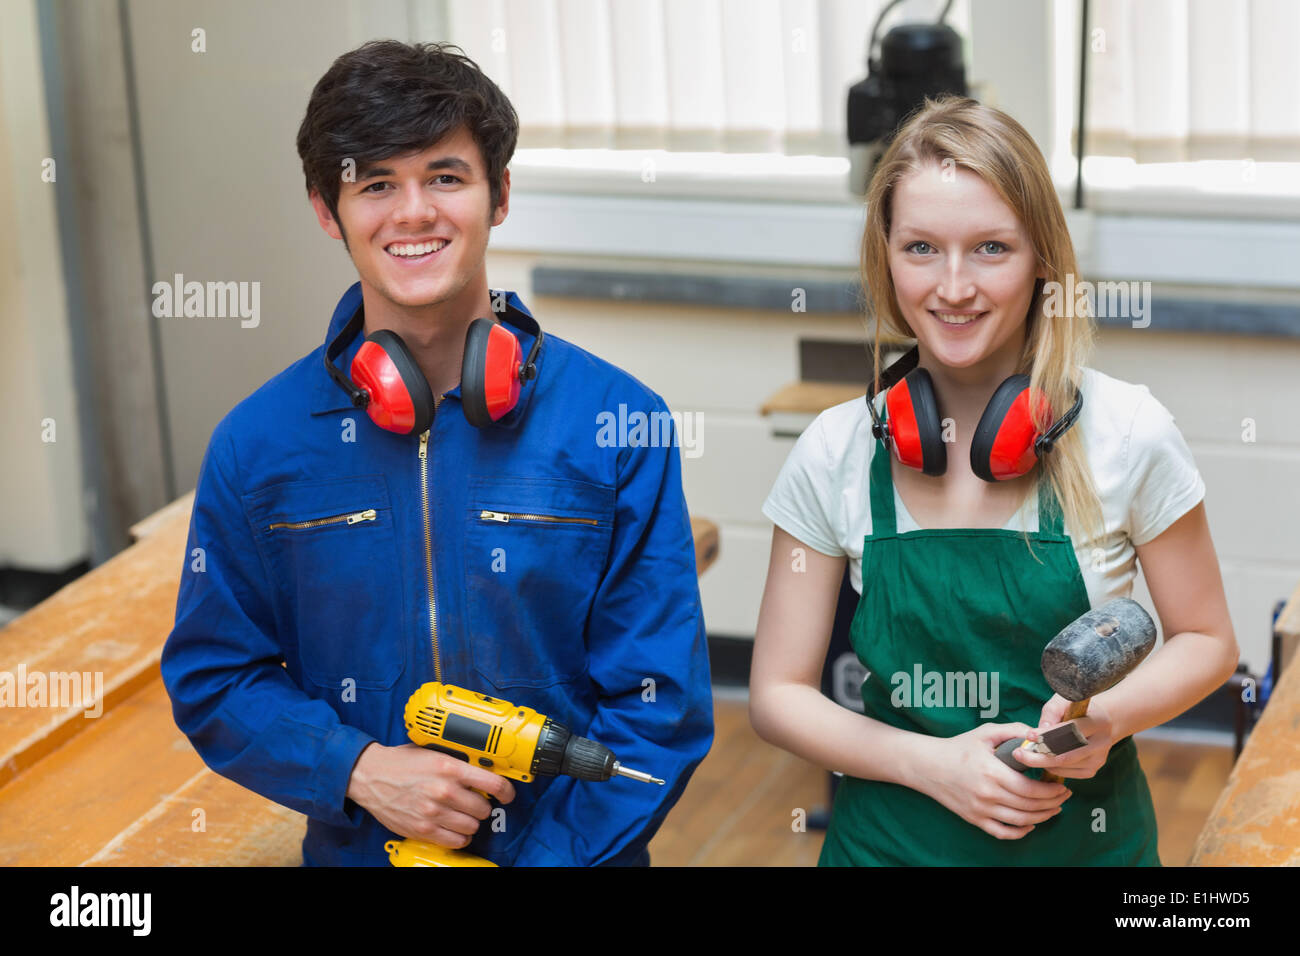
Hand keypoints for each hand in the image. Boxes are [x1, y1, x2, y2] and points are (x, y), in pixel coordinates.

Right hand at [346, 743, 515, 848]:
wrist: (370, 776)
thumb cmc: (401, 762)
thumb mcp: (433, 751)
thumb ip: (457, 760)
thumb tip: (483, 765)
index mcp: (449, 768)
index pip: (493, 783)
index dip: (506, 791)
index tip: (507, 794)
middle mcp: (444, 791)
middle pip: (484, 809)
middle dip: (483, 806)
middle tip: (476, 802)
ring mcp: (433, 813)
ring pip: (472, 827)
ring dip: (471, 822)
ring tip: (463, 814)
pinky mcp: (423, 829)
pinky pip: (455, 841)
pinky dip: (460, 836)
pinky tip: (455, 827)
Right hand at [913, 722, 1070, 839]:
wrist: (928, 765)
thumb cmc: (958, 747)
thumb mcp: (985, 733)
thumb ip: (1014, 731)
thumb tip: (1040, 735)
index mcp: (992, 772)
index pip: (1030, 789)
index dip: (1051, 791)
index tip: (1062, 785)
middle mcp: (987, 794)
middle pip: (1029, 807)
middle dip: (1052, 803)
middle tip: (1063, 796)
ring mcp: (980, 810)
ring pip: (1020, 821)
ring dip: (1042, 817)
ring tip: (1053, 809)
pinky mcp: (974, 819)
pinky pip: (1002, 833)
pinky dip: (1020, 832)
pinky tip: (1030, 824)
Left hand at [1016, 695, 1120, 780]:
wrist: (1102, 721)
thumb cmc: (1078, 708)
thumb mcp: (1065, 700)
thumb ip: (1052, 711)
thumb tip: (1041, 731)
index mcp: (1098, 722)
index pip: (1071, 731)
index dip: (1049, 735)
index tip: (1029, 736)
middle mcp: (1101, 743)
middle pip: (1066, 755)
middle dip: (1039, 757)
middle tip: (1018, 754)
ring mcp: (1098, 759)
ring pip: (1064, 766)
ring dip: (1042, 762)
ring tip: (1027, 754)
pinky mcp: (1092, 770)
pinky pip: (1067, 773)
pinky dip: (1051, 767)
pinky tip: (1044, 758)